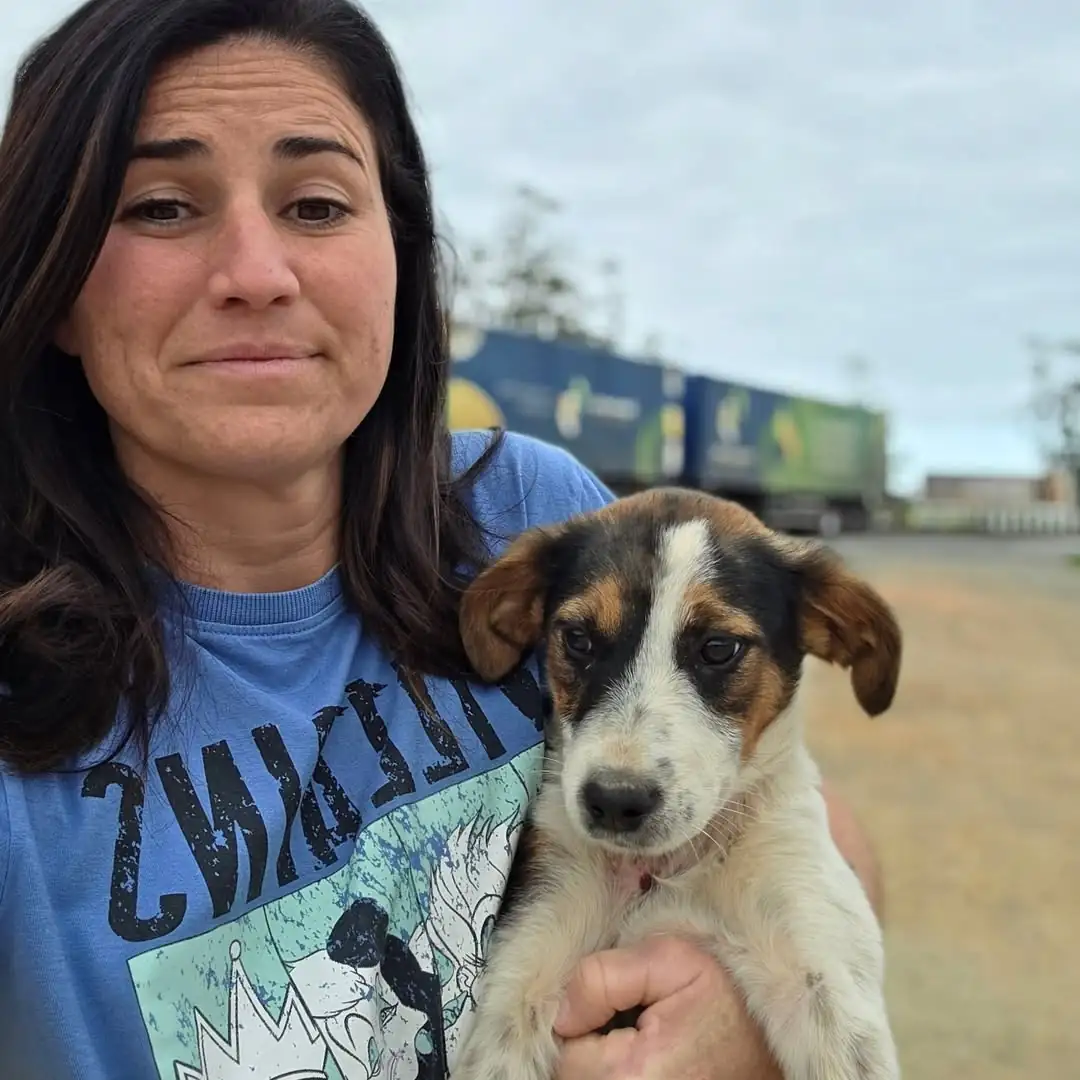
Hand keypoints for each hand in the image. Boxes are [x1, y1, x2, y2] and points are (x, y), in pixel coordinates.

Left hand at [552, 935, 781, 1079]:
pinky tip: (647, 1056)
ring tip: (641, 1037)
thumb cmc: (729, 1000)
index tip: (619, 1003)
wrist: (779, 1044)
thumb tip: (563, 1011)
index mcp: (630, 1075)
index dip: (583, 1015)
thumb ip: (604, 976)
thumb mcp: (672, 961)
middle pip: (571, 1071)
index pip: (564, 1046)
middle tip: (632, 1018)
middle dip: (589, 1039)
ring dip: (600, 1058)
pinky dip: (616, 1070)